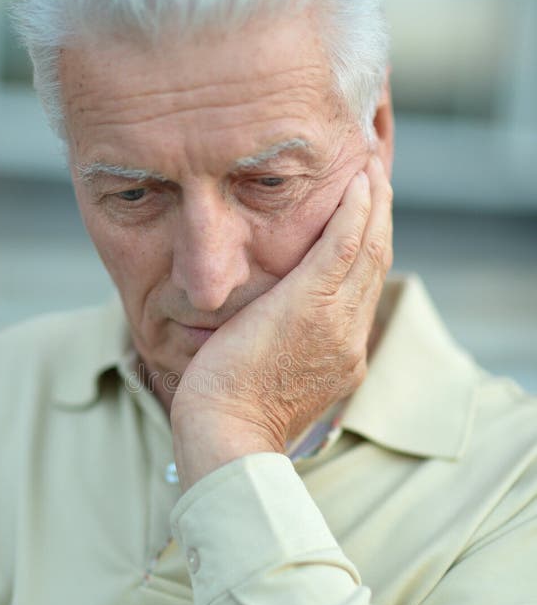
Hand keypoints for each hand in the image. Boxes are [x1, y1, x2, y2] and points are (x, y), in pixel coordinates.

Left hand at [172, 155, 392, 489]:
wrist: (225, 434)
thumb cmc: (229, 414)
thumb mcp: (271, 382)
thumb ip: (284, 352)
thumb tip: (271, 330)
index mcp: (342, 357)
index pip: (363, 292)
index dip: (368, 251)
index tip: (365, 221)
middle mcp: (350, 338)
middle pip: (376, 265)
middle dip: (380, 218)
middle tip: (377, 180)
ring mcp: (337, 322)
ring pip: (369, 250)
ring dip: (374, 204)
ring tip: (371, 170)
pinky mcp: (312, 305)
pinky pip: (344, 246)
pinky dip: (356, 211)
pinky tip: (358, 182)